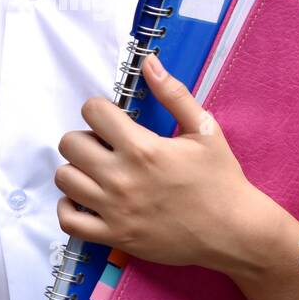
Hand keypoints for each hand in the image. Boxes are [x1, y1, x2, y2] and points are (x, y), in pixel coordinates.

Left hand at [54, 51, 282, 275]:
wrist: (233, 232)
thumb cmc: (221, 179)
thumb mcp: (205, 129)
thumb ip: (174, 94)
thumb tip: (148, 62)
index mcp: (142, 148)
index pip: (92, 112)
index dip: (100, 109)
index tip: (112, 119)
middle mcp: (122, 178)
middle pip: (70, 144)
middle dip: (85, 137)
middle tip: (104, 145)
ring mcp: (115, 210)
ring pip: (65, 179)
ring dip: (77, 170)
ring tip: (97, 171)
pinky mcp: (115, 236)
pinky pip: (68, 221)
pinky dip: (68, 208)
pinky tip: (84, 199)